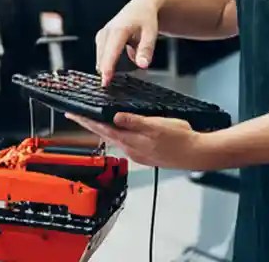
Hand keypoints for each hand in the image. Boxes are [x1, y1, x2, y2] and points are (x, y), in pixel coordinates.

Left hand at [66, 112, 214, 170]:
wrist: (196, 154)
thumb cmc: (180, 139)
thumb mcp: (157, 125)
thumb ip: (134, 121)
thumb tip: (115, 117)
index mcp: (131, 141)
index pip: (102, 128)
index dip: (86, 121)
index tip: (72, 114)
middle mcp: (131, 148)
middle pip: (104, 133)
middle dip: (88, 124)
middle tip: (74, 115)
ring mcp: (138, 152)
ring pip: (114, 137)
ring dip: (101, 128)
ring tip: (90, 119)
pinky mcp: (145, 152)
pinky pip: (124, 140)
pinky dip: (116, 132)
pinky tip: (116, 128)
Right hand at [95, 0, 160, 84]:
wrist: (140, 7)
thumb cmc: (146, 19)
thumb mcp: (151, 33)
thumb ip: (146, 49)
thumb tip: (142, 65)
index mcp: (119, 30)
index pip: (111, 52)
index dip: (107, 68)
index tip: (106, 82)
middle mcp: (107, 31)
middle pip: (102, 57)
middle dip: (106, 71)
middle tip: (112, 87)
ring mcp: (102, 35)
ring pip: (101, 57)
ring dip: (108, 67)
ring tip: (118, 76)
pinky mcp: (101, 38)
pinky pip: (103, 55)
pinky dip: (109, 62)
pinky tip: (119, 65)